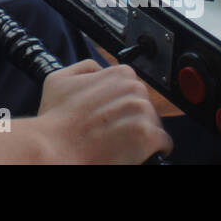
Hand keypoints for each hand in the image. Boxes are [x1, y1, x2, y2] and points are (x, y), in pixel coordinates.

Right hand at [33, 61, 172, 163]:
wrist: (57, 147)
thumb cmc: (57, 119)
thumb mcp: (60, 78)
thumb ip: (85, 68)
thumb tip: (100, 70)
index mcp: (119, 74)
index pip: (133, 88)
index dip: (121, 103)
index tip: (111, 114)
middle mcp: (134, 89)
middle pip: (145, 105)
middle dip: (132, 117)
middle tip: (113, 130)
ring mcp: (142, 112)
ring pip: (154, 124)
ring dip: (141, 133)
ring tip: (119, 141)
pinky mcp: (148, 136)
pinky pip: (163, 143)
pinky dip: (152, 150)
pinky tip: (134, 152)